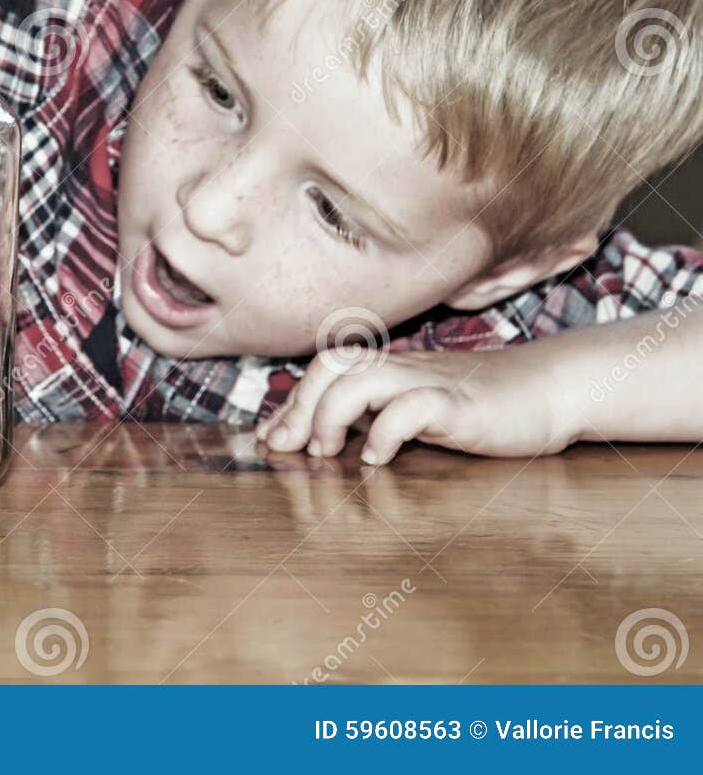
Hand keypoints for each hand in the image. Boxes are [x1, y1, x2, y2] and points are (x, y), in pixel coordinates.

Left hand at [256, 345, 579, 464]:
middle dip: (299, 405)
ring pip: (362, 379)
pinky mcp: (461, 405)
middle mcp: (404, 369)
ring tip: (325, 452)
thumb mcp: (421, 406)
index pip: (325, 369)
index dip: (291, 400)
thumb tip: (323, 438)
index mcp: (390, 369)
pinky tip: (376, 458)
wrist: (553, 388)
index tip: (270, 438)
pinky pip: (413, 407)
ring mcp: (432, 382)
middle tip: (288, 447)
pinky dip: (385, 432)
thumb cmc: (484, 404)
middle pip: (332, 365)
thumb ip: (377, 414)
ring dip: (331, 415)